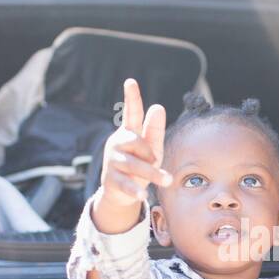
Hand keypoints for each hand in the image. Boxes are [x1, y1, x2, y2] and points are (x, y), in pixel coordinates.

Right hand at [91, 78, 170, 232]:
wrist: (122, 193)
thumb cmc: (140, 165)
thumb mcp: (151, 148)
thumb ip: (154, 130)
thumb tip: (158, 107)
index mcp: (128, 133)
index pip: (130, 113)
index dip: (132, 98)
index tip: (130, 82)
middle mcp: (117, 144)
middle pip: (135, 141)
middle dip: (149, 152)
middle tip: (157, 161)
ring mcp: (112, 162)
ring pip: (134, 164)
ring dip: (152, 173)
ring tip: (168, 181)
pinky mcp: (111, 180)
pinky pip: (125, 184)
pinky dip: (135, 190)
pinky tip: (143, 196)